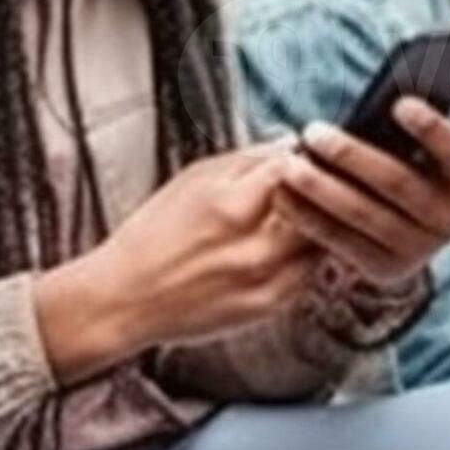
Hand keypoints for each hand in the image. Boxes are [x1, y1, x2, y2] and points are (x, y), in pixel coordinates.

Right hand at [32, 142, 313, 379]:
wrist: (127, 299)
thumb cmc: (152, 236)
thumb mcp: (191, 181)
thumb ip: (245, 161)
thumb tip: (289, 145)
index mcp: (231, 205)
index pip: (295, 169)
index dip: (302, 159)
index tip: (303, 157)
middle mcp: (255, 244)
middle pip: (319, 206)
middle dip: (317, 191)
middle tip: (312, 184)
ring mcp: (267, 278)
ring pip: (323, 239)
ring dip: (317, 223)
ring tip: (297, 216)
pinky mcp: (271, 304)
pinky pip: (310, 270)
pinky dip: (305, 255)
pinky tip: (284, 248)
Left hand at [274, 100, 449, 286]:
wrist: (407, 236)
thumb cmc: (405, 172)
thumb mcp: (414, 155)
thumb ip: (399, 135)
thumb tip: (371, 105)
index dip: (431, 128)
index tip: (399, 103)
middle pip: (397, 182)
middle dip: (351, 155)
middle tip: (312, 131)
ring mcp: (419, 249)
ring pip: (364, 213)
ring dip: (321, 187)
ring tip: (288, 165)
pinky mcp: (385, 269)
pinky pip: (341, 240)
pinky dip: (308, 217)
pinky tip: (282, 196)